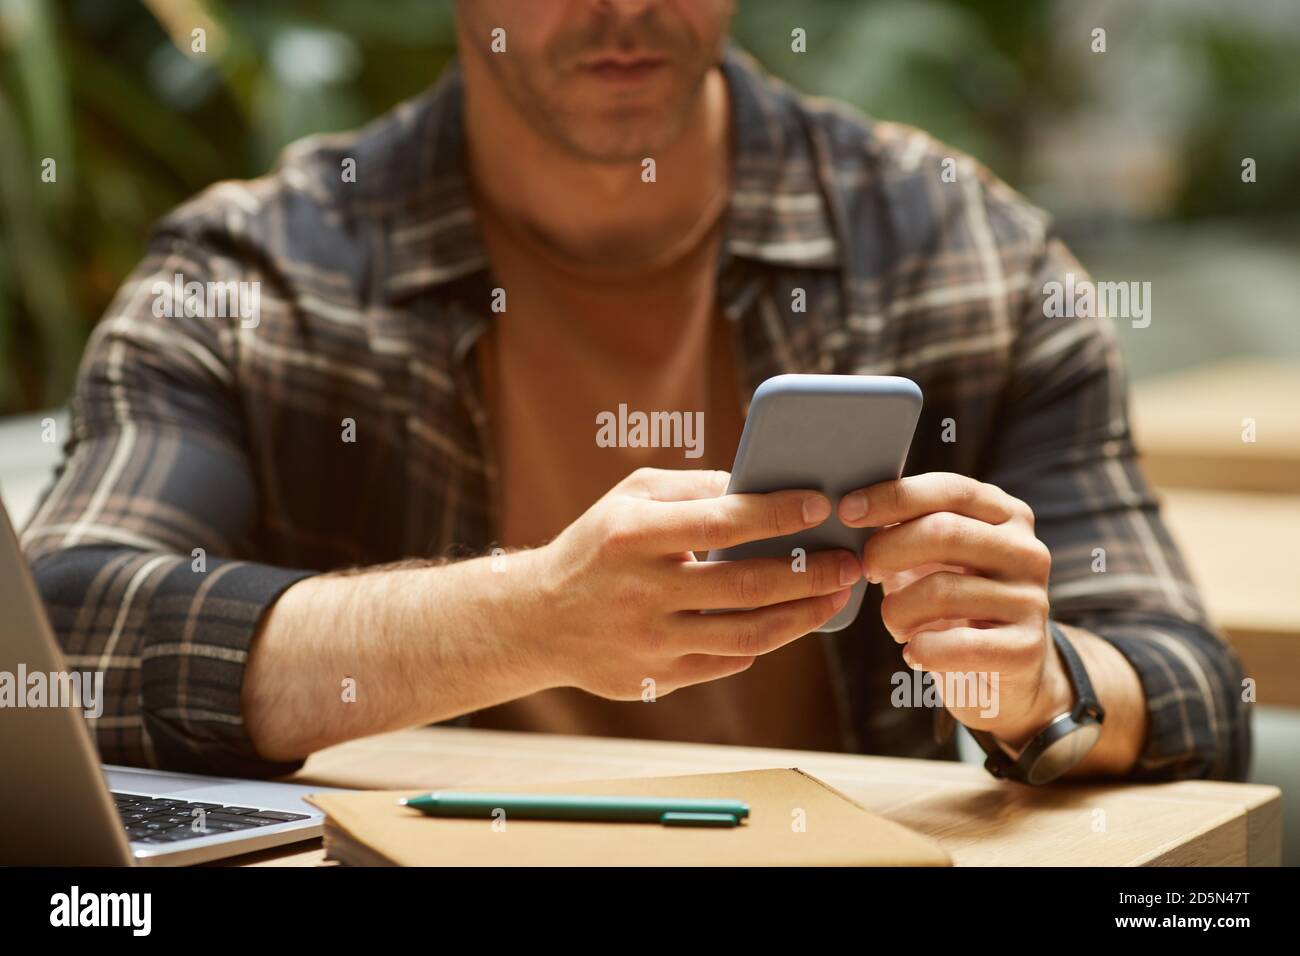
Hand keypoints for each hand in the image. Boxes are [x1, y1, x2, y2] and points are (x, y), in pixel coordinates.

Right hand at [532, 468, 859, 699]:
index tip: (822, 504)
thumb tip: (760, 487)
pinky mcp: (657, 678)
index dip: (778, 513)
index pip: (722, 522)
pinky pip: (727, 662)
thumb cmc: (596, 544)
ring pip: (747, 635)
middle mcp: (641, 591)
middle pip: (746, 586)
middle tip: (850, 562)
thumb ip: (693, 487)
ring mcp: (650, 642)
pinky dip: (765, 640)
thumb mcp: (630, 497)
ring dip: (803, 615)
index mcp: (633, 536)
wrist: (536, 619)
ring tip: (835, 596)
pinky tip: (790, 620)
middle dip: (810, 573)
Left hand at [839, 472, 1072, 745]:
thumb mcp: (934, 559)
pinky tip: (914, 653)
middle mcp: (1026, 551)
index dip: (895, 497)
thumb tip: (854, 509)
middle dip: (888, 549)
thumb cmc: (954, 603)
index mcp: (1006, 515)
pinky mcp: (1026, 648)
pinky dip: (922, 650)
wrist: (1006, 672)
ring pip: (942, 591)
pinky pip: (958, 645)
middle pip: (945, 532)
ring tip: (895, 622)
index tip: (847, 511)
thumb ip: (908, 529)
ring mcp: (1032, 600)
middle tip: (867, 571)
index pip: (950, 490)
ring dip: (898, 610)